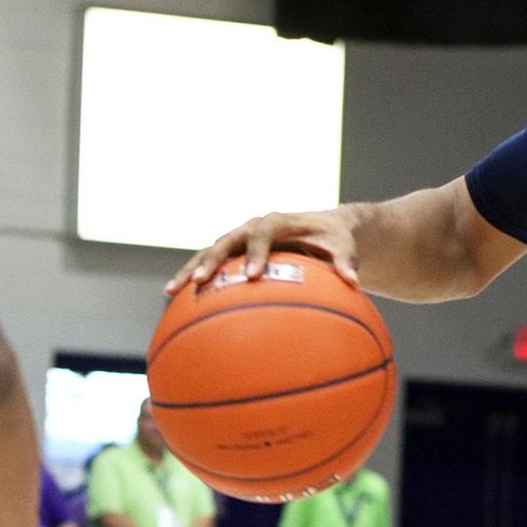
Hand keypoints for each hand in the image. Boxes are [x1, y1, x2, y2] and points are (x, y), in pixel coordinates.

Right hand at [164, 209, 358, 294]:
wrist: (325, 229)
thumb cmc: (336, 240)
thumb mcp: (345, 248)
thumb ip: (346, 262)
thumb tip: (354, 282)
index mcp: (278, 222)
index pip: (263, 233)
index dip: (255, 252)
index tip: (252, 275)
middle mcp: (253, 227)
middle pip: (226, 240)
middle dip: (212, 260)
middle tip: (203, 281)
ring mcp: (239, 240)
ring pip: (209, 252)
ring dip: (192, 270)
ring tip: (172, 292)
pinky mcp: (232, 254)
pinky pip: (209, 265)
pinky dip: (194, 281)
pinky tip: (176, 304)